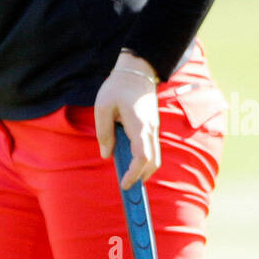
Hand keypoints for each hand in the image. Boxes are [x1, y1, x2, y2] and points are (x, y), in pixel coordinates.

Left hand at [94, 52, 160, 189]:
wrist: (137, 71)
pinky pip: (152, 149)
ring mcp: (154, 129)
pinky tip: (130, 161)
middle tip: (125, 186)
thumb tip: (106, 155)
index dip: (134, 174)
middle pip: (152, 163)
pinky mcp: (152, 127)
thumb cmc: (118, 87)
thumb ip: (104, 132)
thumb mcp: (103, 107)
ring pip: (155, 158)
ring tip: (126, 175)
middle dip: (141, 177)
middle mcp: (151, 130)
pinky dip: (144, 160)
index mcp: (139, 126)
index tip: (124, 184)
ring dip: (143, 170)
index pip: (142, 157)